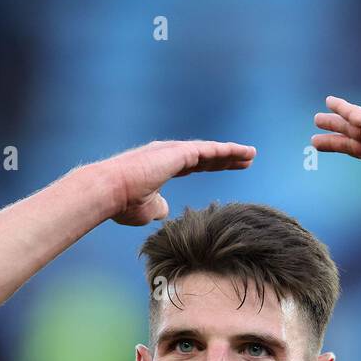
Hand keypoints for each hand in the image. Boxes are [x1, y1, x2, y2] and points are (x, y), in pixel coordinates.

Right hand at [99, 140, 256, 225]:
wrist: (110, 191)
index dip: (212, 165)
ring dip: (231, 152)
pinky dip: (225, 151)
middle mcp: (169, 155)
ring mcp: (173, 151)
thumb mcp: (146, 210)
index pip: (194, 165)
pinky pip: (208, 150)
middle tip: (246, 160)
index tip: (228, 166)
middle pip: (205, 155)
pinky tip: (240, 153)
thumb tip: (165, 210)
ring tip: (251, 154)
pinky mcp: (177, 152)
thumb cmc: (123, 203)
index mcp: (162, 166)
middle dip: (226, 157)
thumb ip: (157, 208)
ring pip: (209, 150)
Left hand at [311, 95, 360, 216]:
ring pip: (353, 125)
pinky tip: (330, 103)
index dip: (347, 147)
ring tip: (317, 119)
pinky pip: (357, 115)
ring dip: (335, 121)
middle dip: (338, 132)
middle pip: (355, 136)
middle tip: (319, 125)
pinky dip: (344, 108)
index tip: (333, 146)